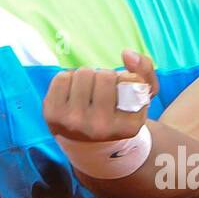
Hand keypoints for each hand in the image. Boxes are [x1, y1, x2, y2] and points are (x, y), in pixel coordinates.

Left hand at [43, 49, 157, 142]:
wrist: (87, 144)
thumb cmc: (116, 115)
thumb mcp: (140, 98)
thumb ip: (145, 71)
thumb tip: (127, 54)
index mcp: (127, 126)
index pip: (127, 80)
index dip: (123, 78)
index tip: (120, 92)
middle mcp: (100, 127)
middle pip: (104, 75)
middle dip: (104, 76)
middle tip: (101, 91)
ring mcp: (74, 122)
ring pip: (83, 73)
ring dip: (86, 77)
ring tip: (88, 91)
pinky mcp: (53, 114)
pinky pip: (62, 77)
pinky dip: (69, 79)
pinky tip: (73, 93)